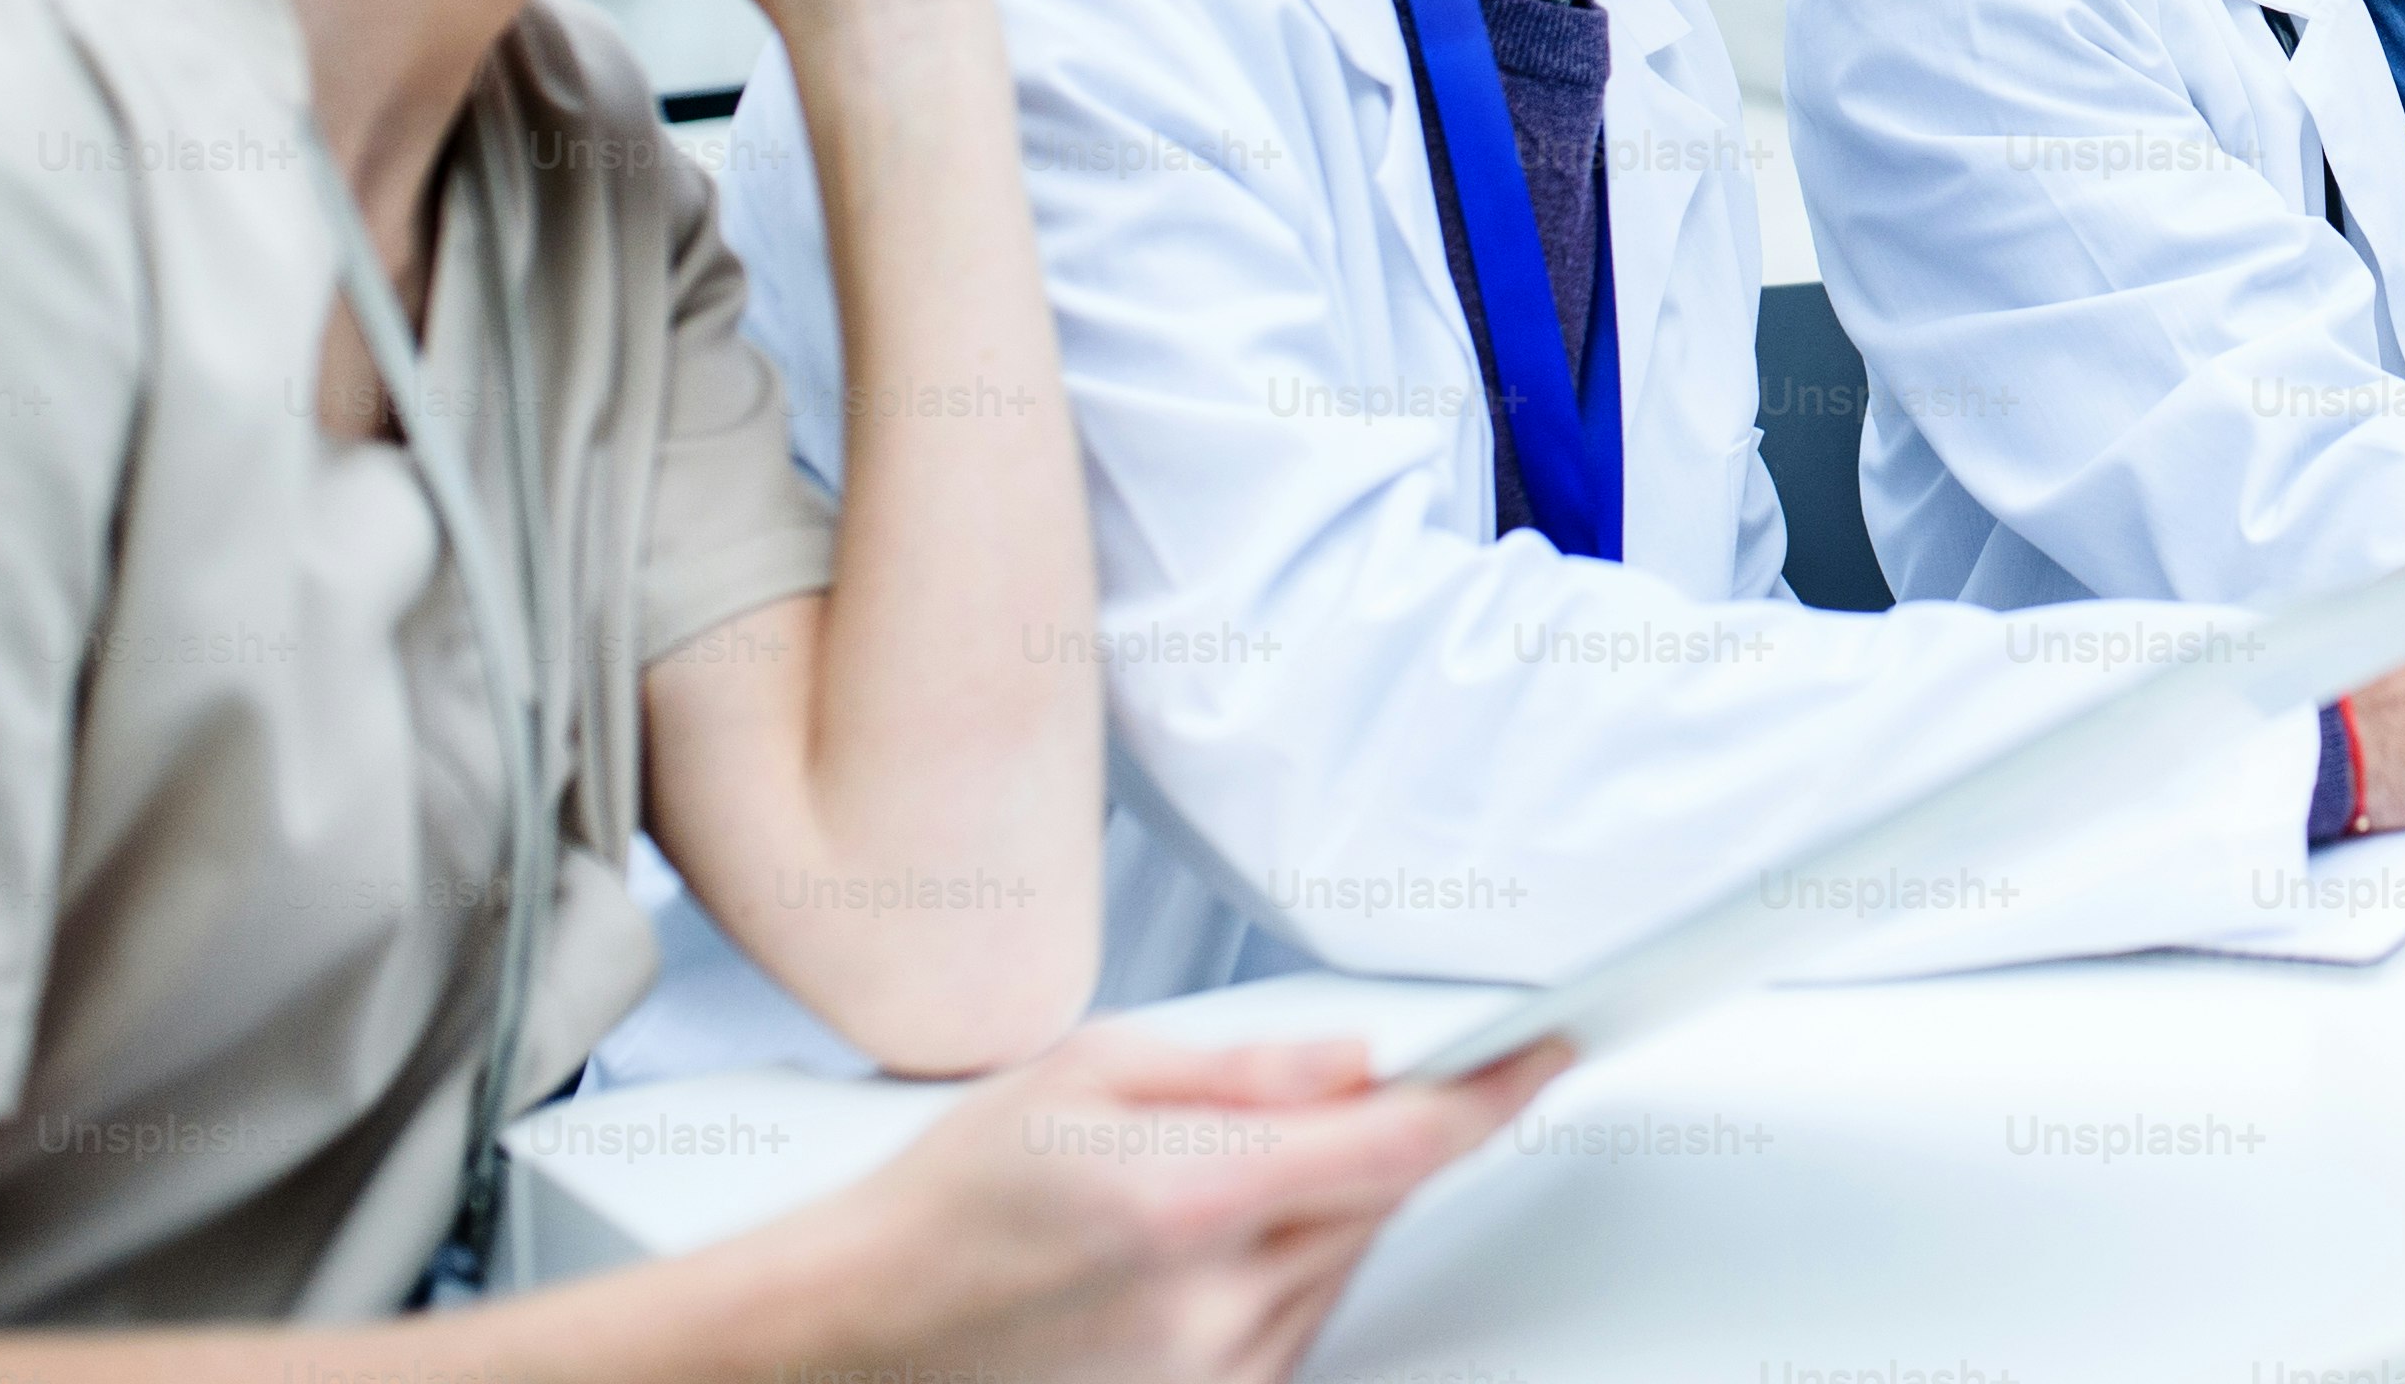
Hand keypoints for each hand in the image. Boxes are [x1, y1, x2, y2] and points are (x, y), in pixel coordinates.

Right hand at [780, 1025, 1564, 1383]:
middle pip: (1378, 1202)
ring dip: (1316, 1212)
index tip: (1546, 1053)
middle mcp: (1214, 1308)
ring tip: (1194, 1186)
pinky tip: (1193, 1251)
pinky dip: (1282, 1274)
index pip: (1403, 1142)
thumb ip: (1245, 1064)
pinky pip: (1299, 1326)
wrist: (858, 1334)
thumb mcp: (1090, 1072)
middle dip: (1370, 1139)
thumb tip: (1363, 1057)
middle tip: (1293, 1106)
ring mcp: (1211, 1378)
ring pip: (1342, 1265)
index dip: (1493, 1092)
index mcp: (1191, 1201)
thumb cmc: (953, 1199)